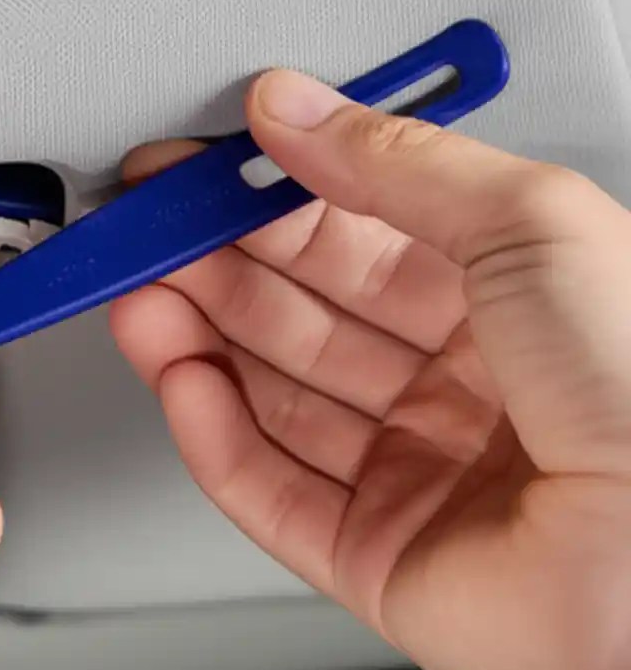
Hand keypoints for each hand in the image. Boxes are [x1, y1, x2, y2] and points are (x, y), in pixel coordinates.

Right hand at [111, 71, 630, 669]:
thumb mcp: (528, 222)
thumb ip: (397, 162)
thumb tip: (297, 113)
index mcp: (505, 306)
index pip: (353, 239)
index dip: (265, 201)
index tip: (197, 174)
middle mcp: (455, 392)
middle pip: (300, 318)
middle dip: (215, 269)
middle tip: (148, 234)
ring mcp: (410, 477)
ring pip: (271, 399)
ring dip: (195, 342)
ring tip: (141, 297)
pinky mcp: (372, 557)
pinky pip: (266, 491)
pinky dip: (209, 435)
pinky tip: (176, 379)